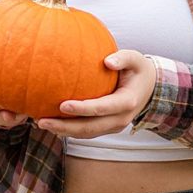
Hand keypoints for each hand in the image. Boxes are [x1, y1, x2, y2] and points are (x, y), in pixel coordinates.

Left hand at [35, 49, 156, 137]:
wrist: (150, 89)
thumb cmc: (137, 70)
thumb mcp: (135, 59)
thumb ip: (123, 58)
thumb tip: (107, 61)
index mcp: (127, 102)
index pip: (102, 108)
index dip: (82, 109)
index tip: (62, 105)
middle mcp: (121, 118)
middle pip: (90, 127)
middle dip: (65, 127)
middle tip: (42, 121)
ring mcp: (114, 125)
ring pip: (87, 133)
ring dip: (63, 131)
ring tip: (41, 123)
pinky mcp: (107, 127)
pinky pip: (87, 132)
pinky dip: (69, 130)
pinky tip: (52, 123)